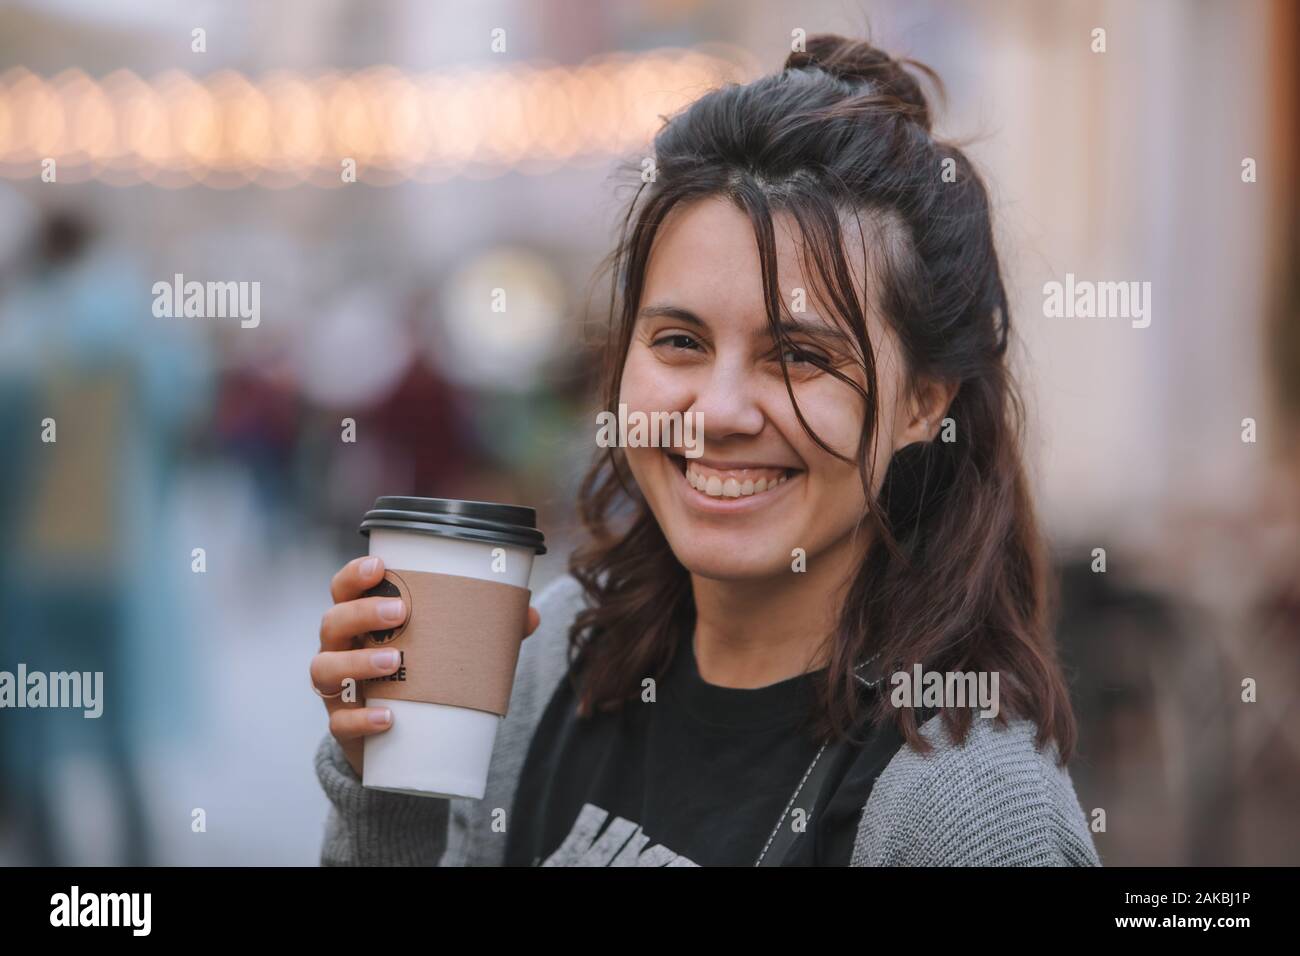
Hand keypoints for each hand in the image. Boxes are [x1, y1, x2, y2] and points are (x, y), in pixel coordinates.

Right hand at [311, 555, 540, 776]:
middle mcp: (339, 650)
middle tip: (401, 612)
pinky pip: (341, 722)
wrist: (394, 742)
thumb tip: (530, 615)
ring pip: (326, 669)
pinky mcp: (342, 726)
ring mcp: (335, 689)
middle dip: (362, 612)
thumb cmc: (416, 676)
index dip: (353, 575)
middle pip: (333, 622)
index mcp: (359, 621)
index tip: (379, 565)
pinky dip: (362, 719)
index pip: (342, 589)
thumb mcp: (442, 650)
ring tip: (395, 660)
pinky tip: (388, 719)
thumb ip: (484, 632)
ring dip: (358, 661)